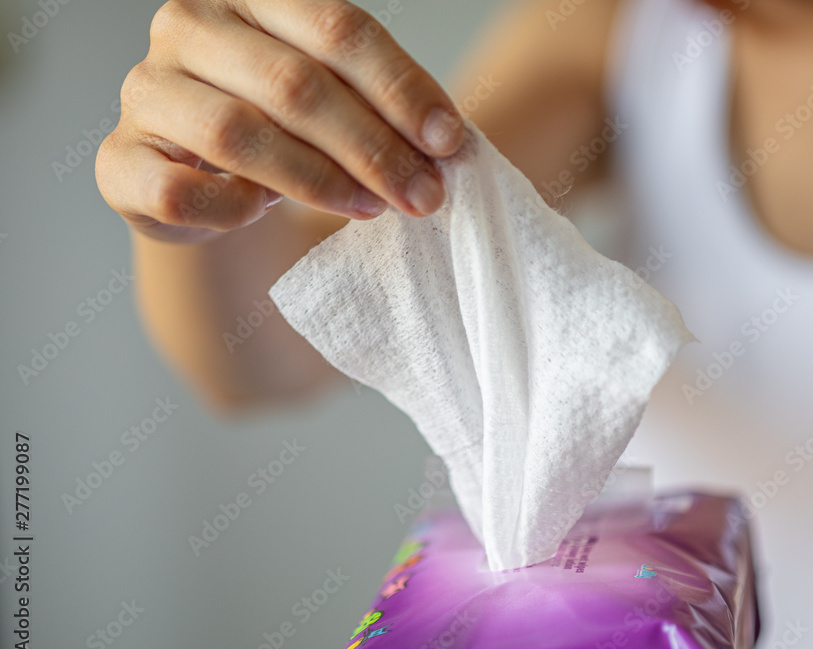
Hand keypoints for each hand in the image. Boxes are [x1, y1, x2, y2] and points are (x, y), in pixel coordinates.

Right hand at [96, 0, 465, 242]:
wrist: (208, 186)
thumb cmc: (283, 131)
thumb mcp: (334, 101)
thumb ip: (379, 105)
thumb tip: (445, 141)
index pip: (337, 27)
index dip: (400, 87)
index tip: (448, 140)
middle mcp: (189, 26)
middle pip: (294, 83)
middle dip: (372, 146)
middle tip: (423, 193)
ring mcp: (146, 89)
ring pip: (237, 134)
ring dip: (318, 181)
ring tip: (372, 207)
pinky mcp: (119, 159)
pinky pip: (180, 190)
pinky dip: (232, 209)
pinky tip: (262, 214)